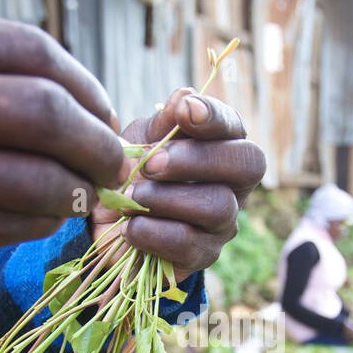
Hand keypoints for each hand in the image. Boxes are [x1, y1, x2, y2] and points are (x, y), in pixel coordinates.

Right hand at [0, 9, 125, 279]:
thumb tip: (72, 94)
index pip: (31, 52)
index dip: (88, 86)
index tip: (104, 112)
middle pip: (44, 113)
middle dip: (98, 144)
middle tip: (113, 163)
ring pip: (31, 181)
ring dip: (76, 194)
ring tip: (83, 197)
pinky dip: (37, 225)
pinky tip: (41, 220)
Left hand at [91, 87, 265, 282]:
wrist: (106, 229)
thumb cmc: (131, 175)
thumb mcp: (139, 141)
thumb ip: (161, 123)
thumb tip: (184, 96)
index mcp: (221, 147)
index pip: (235, 127)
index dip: (215, 117)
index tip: (185, 111)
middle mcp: (232, 185)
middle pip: (247, 165)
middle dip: (198, 159)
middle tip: (151, 163)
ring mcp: (222, 224)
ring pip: (218, 206)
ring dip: (168, 198)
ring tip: (132, 197)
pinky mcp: (203, 256)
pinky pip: (189, 243)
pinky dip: (153, 232)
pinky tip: (129, 226)